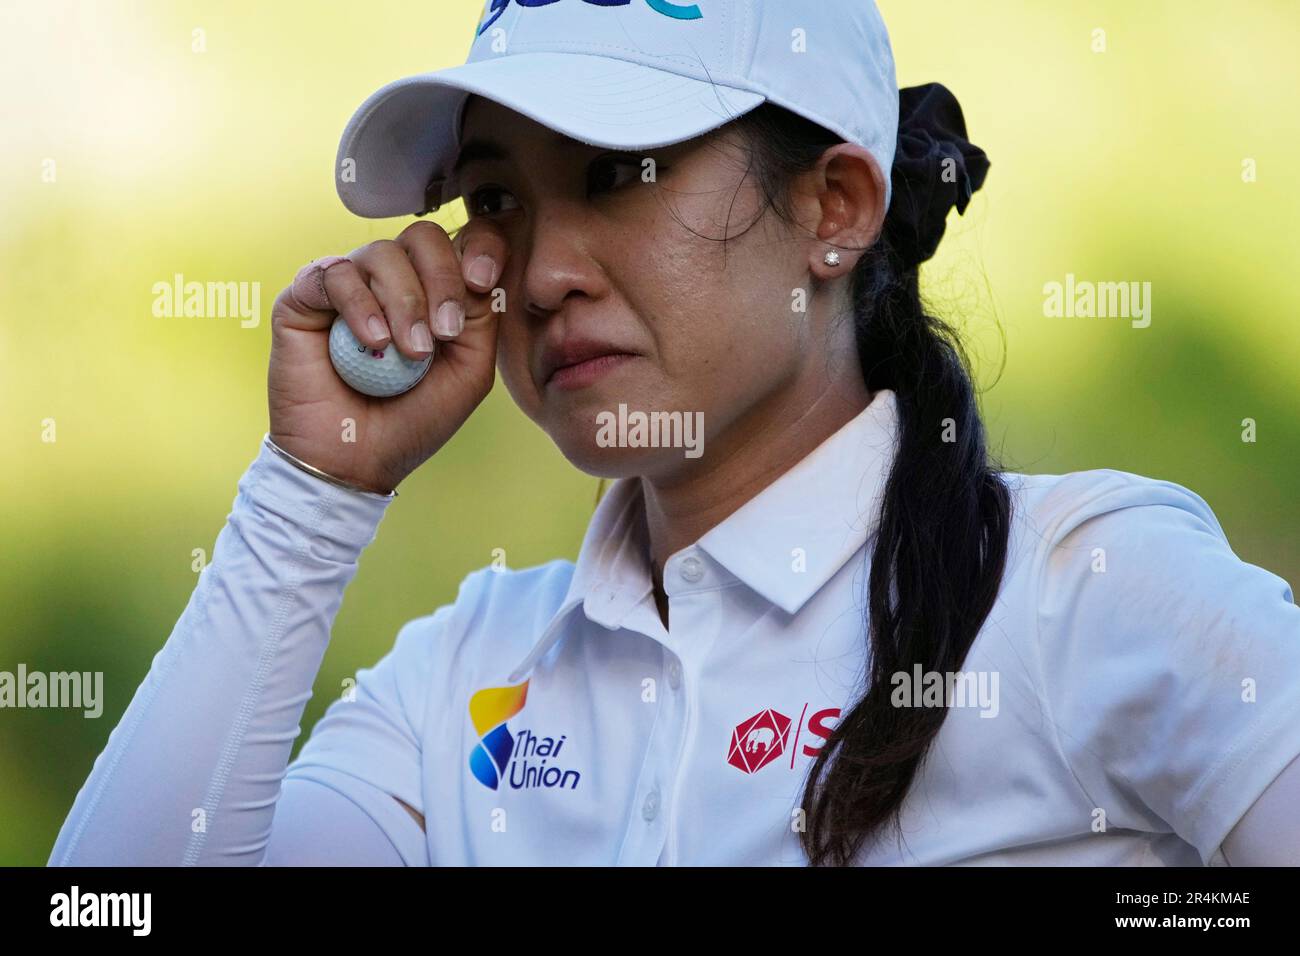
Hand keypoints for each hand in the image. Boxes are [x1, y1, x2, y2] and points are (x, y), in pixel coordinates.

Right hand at [267, 219, 508, 493]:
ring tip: (408, 353)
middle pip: (422, 236)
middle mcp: (390, 281)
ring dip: (404, 303)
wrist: (355, 461)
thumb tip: (479, 270)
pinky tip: (373, 343)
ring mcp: (347, 286)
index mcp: (433, 291)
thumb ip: (482, 318)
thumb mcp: (469, 371)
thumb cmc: (413, 419)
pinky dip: (361, 306)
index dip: (479, 248)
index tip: (483, 283)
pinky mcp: (304, 298)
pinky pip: (335, 274)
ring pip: (382, 252)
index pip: (460, 239)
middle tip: (443, 335)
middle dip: (442, 279)